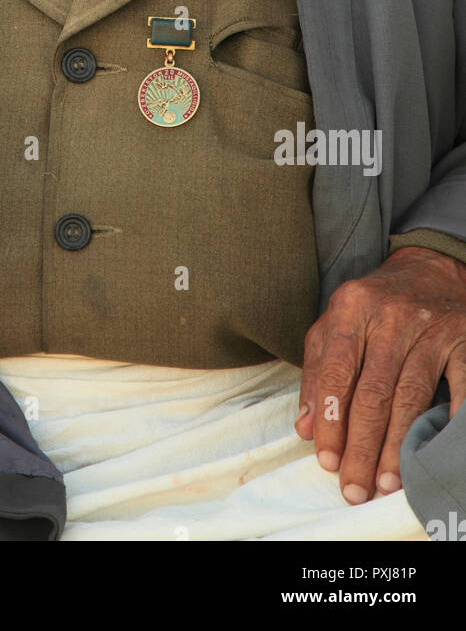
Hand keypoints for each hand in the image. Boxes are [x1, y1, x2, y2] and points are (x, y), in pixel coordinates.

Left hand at [295, 245, 465, 503]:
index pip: (336, 372)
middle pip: (372, 391)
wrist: (430, 267)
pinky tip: (434, 451)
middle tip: (354, 488)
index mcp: (351, 307)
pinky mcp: (463, 340)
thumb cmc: (375, 304)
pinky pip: (458, 387)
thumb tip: (305, 426)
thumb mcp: (337, 323)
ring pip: (410, 396)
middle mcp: (390, 316)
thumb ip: (317, 371)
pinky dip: (447, 420)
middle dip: (362, 446)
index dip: (330, 420)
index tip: (326, 460)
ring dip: (397, 445)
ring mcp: (430, 328)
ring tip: (385, 482)